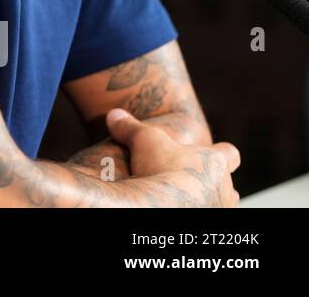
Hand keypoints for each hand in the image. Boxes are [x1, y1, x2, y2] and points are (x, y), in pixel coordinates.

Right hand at [105, 107, 240, 206]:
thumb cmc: (160, 170)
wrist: (162, 207)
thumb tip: (114, 115)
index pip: (230, 154)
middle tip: (183, 180)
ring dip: (204, 201)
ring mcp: (220, 211)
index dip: (219, 153)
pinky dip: (195, 212)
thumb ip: (131, 127)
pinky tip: (174, 210)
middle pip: (225, 183)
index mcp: (215, 163)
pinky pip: (208, 218)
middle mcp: (225, 189)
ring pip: (219, 204)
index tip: (205, 154)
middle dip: (208, 182)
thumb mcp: (143, 140)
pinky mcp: (212, 228)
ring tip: (179, 200)